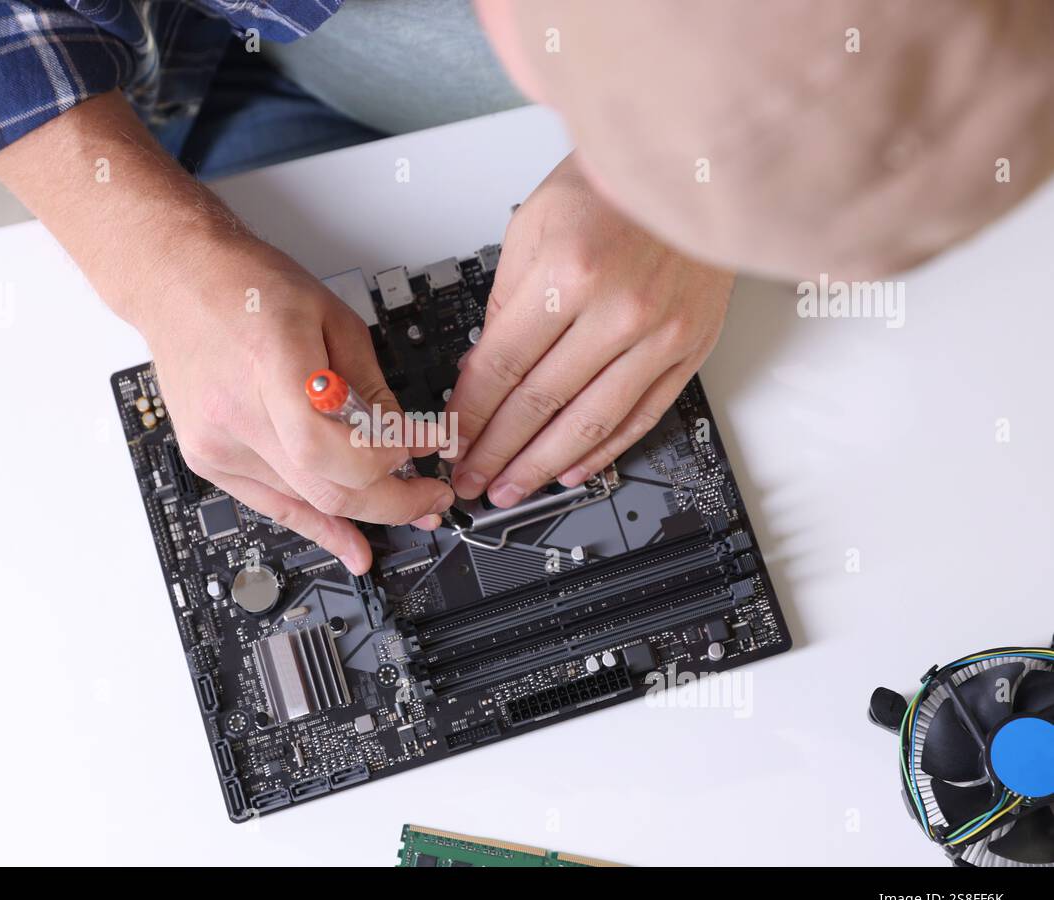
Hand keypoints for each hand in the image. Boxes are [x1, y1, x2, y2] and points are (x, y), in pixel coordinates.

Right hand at [142, 235, 453, 573]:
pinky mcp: (209, 459)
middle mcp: (239, 413)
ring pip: (307, 503)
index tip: (428, 447)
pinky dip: (318, 525)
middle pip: (328, 488)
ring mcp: (218, 443)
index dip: (392, 458)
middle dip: (394, 501)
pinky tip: (351, 545)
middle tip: (431, 499)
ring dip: (365, 513)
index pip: (338, 447)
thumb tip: (401, 438)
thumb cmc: (249, 287)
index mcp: (273, 364)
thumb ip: (369, 384)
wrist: (177, 283)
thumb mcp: (333, 317)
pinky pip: (274, 506)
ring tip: (409, 511)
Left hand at [446, 152, 733, 505]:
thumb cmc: (611, 185)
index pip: (502, 366)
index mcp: (569, 273)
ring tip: (510, 488)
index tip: (451, 441)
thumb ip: (506, 303)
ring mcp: (660, 335)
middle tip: (470, 479)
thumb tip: (482, 369)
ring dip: (543, 466)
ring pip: (590, 423)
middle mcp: (619, 309)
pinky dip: (603, 451)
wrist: (694, 165)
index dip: (470, 414)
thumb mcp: (533, 226)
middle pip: (540, 403)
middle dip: (496, 451)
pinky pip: (641, 417)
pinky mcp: (690, 349)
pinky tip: (571, 471)